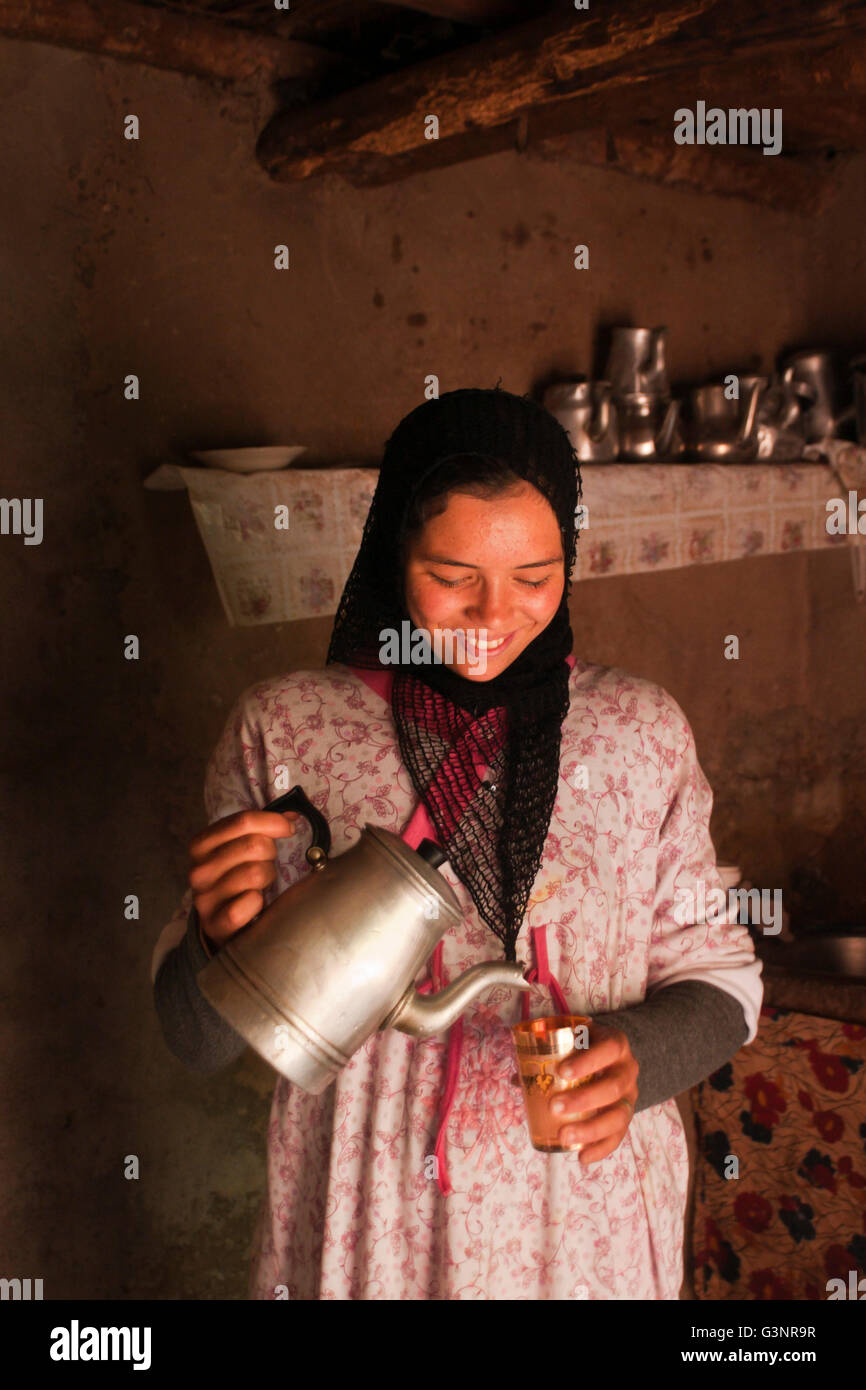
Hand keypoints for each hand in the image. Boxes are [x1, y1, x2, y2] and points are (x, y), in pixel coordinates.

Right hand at [188, 809, 299, 945]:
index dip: (273, 821)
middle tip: (267, 862)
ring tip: (261, 883)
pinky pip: (249, 903)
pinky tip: (256, 903)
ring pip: (255, 873)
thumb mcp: (239, 848)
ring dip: (268, 877)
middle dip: (270, 852)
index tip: (288, 828)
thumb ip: (261, 828)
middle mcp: (199, 870)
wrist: (219, 921)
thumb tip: (292, 815)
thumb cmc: (236, 877)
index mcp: (201, 845)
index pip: (243, 820)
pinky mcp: (215, 923)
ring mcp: (204, 898)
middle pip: (253, 845)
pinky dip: (258, 902)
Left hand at [549, 1025, 638, 1165]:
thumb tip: (517, 1079)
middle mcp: (628, 1069)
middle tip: (554, 1107)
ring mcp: (630, 1095)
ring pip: (619, 1116)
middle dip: (583, 1099)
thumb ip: (546, 1053)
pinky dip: (600, 1149)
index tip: (561, 1072)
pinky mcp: (627, 1116)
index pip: (608, 1049)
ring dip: (591, 1129)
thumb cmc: (582, 1047)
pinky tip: (581, 1157)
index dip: (587, 1061)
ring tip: (564, 1137)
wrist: (608, 1056)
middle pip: (613, 1086)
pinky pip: (618, 1136)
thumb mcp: (571, 1039)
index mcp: (615, 1043)